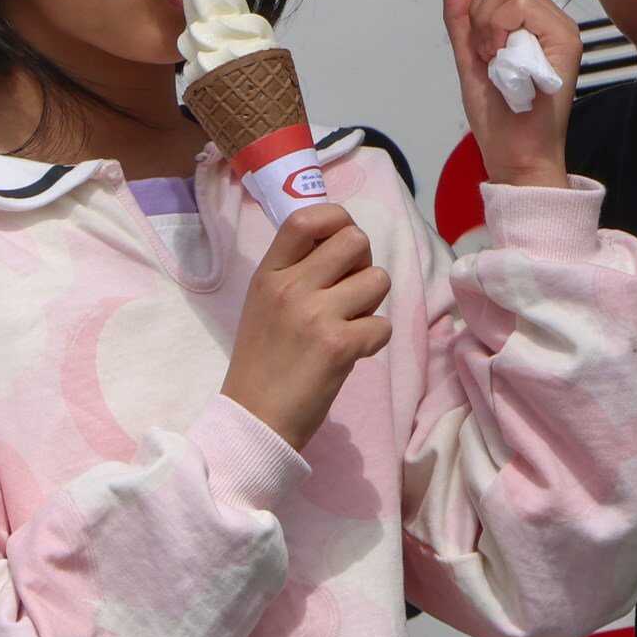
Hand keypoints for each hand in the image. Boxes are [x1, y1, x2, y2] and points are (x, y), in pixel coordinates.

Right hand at [220, 202, 391, 452]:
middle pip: (355, 240)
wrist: (254, 419)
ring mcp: (315, 314)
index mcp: (269, 273)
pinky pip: (382, 325)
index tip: (341, 244)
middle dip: (363, 263)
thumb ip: (295, 273)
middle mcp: (291, 286)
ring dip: (371, 303)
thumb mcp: (264, 304)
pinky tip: (351, 353)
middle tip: (349, 291)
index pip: (305, 217)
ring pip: (378, 279)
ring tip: (348, 324)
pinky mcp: (339, 345)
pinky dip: (374, 340)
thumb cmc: (262, 363)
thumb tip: (341, 246)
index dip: (337, 219)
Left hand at [436, 0, 577, 189]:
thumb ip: (460, 15)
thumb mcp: (468, 56)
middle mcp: (551, 20)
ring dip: (486, 25)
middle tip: (483, 51)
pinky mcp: (564, 40)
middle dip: (478, 8)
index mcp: (532, 21)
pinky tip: (504, 65)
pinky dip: (497, 34)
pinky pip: (519, 8)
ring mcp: (561, 29)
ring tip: (495, 62)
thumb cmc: (500, 117)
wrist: (517, 156)